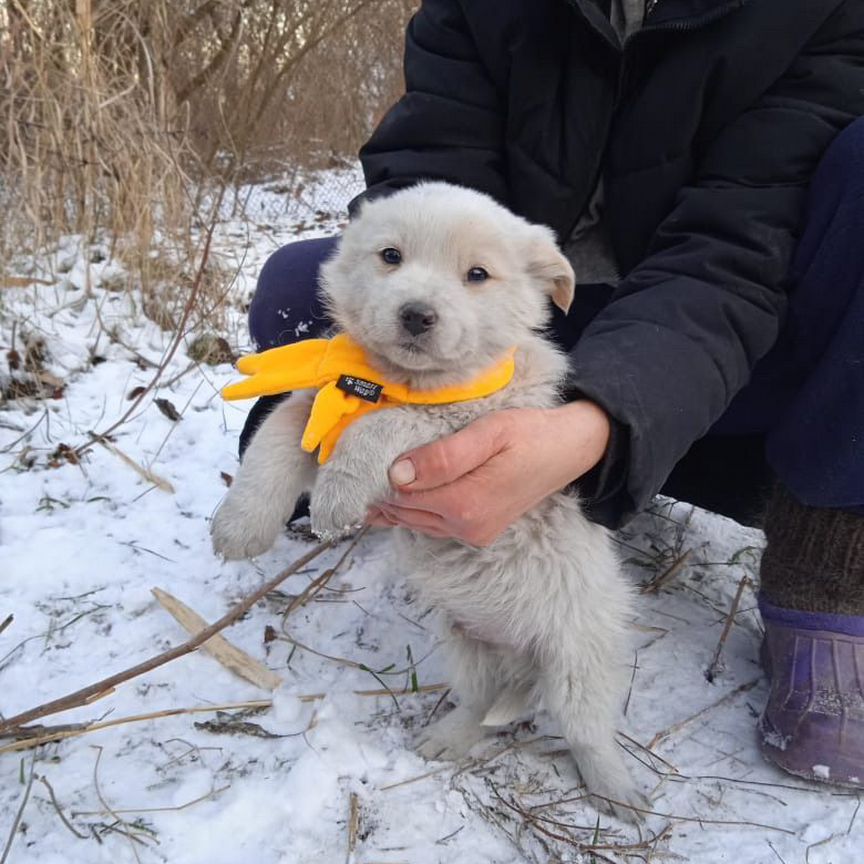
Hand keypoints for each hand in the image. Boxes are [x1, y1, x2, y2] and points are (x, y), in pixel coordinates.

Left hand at [367, 401, 610, 545]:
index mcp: (464, 505)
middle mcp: (466, 528)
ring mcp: (473, 534)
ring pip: (415, 521)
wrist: (571, 449)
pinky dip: (410, 512)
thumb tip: (397, 474)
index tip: (354, 459)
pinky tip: (392, 501)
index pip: (400, 495)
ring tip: (362, 488)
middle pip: (404, 512)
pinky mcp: (479, 531)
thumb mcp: (488, 434)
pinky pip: (432, 524)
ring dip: (391, 505)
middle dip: (378, 494)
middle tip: (348, 474)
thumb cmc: (531, 434)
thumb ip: (442, 457)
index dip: (377, 477)